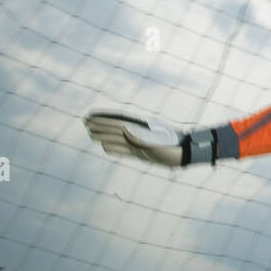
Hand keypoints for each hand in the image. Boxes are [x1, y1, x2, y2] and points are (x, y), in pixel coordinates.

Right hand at [84, 111, 216, 166]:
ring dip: (104, 136)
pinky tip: (105, 147)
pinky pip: (124, 150)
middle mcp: (138, 133)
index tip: (91, 116)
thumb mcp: (158, 143)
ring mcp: (139, 143)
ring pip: (117, 139)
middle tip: (85, 122)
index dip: (104, 118)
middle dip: (100, 125)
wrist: (186, 154)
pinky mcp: (142, 153)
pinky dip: (113, 148)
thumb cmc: (174, 146)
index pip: (119, 121)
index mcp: (142, 128)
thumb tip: (125, 129)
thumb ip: (141, 137)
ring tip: (90, 134)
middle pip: (115, 128)